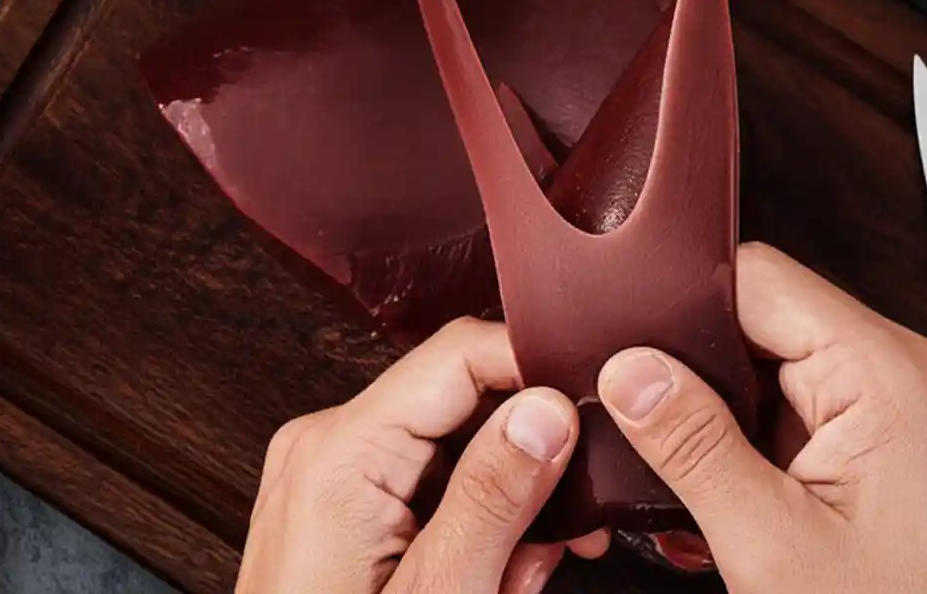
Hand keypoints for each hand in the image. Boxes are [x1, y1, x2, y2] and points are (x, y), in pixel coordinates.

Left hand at [237, 317, 608, 593]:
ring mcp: (336, 474)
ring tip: (508, 578)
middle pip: (466, 400)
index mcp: (341, 455)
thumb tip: (549, 408)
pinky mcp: (349, 500)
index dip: (538, 370)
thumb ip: (495, 498)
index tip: (596, 413)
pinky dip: (476, 520)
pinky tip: (487, 575)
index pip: (460, 354)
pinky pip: (436, 478)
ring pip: (461, 443)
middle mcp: (330, 447)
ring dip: (507, 504)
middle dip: (527, 462)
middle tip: (556, 537)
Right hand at [598, 243, 926, 592]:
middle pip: (754, 319)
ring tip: (688, 479)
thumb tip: (632, 374)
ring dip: (710, 419)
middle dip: (688, 372)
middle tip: (647, 430)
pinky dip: (737, 449)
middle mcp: (887, 371)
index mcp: (879, 369)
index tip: (627, 349)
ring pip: (756, 370)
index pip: (757, 277)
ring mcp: (877, 406)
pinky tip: (718, 498)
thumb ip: (694, 447)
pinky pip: (778, 412)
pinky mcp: (864, 441)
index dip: (680, 305)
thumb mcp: (774, 542)